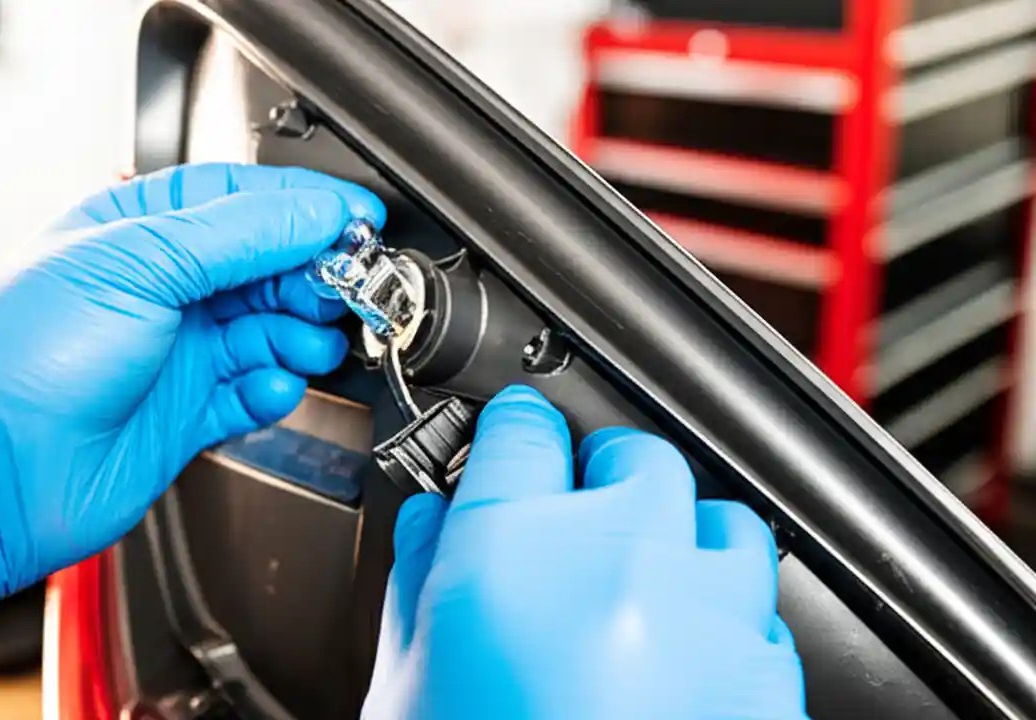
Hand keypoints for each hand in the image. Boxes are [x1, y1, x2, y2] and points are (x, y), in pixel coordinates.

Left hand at [0, 163, 383, 624]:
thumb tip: (316, 212)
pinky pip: (255, 395)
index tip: (359, 223)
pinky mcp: (187, 416)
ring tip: (307, 345)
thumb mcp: (139, 262)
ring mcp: (176, 353)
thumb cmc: (22, 357)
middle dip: (314, 277)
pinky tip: (271, 389)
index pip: (245, 199)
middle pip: (269, 267)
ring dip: (300, 336)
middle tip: (346, 292)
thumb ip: (240, 234)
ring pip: (271, 332)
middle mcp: (162, 287)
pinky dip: (275, 391)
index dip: (307, 209)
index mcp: (141, 229)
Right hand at [364, 386, 806, 718]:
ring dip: (675, 530)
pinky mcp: (765, 675)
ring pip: (714, 514)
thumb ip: (419, 575)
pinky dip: (720, 608)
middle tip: (562, 520)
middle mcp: (622, 561)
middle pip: (629, 451)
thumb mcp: (405, 680)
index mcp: (514, 548)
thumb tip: (430, 518)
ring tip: (634, 580)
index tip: (508, 438)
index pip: (521, 427)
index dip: (508, 427)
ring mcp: (708, 615)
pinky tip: (674, 649)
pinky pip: (756, 603)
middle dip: (593, 473)